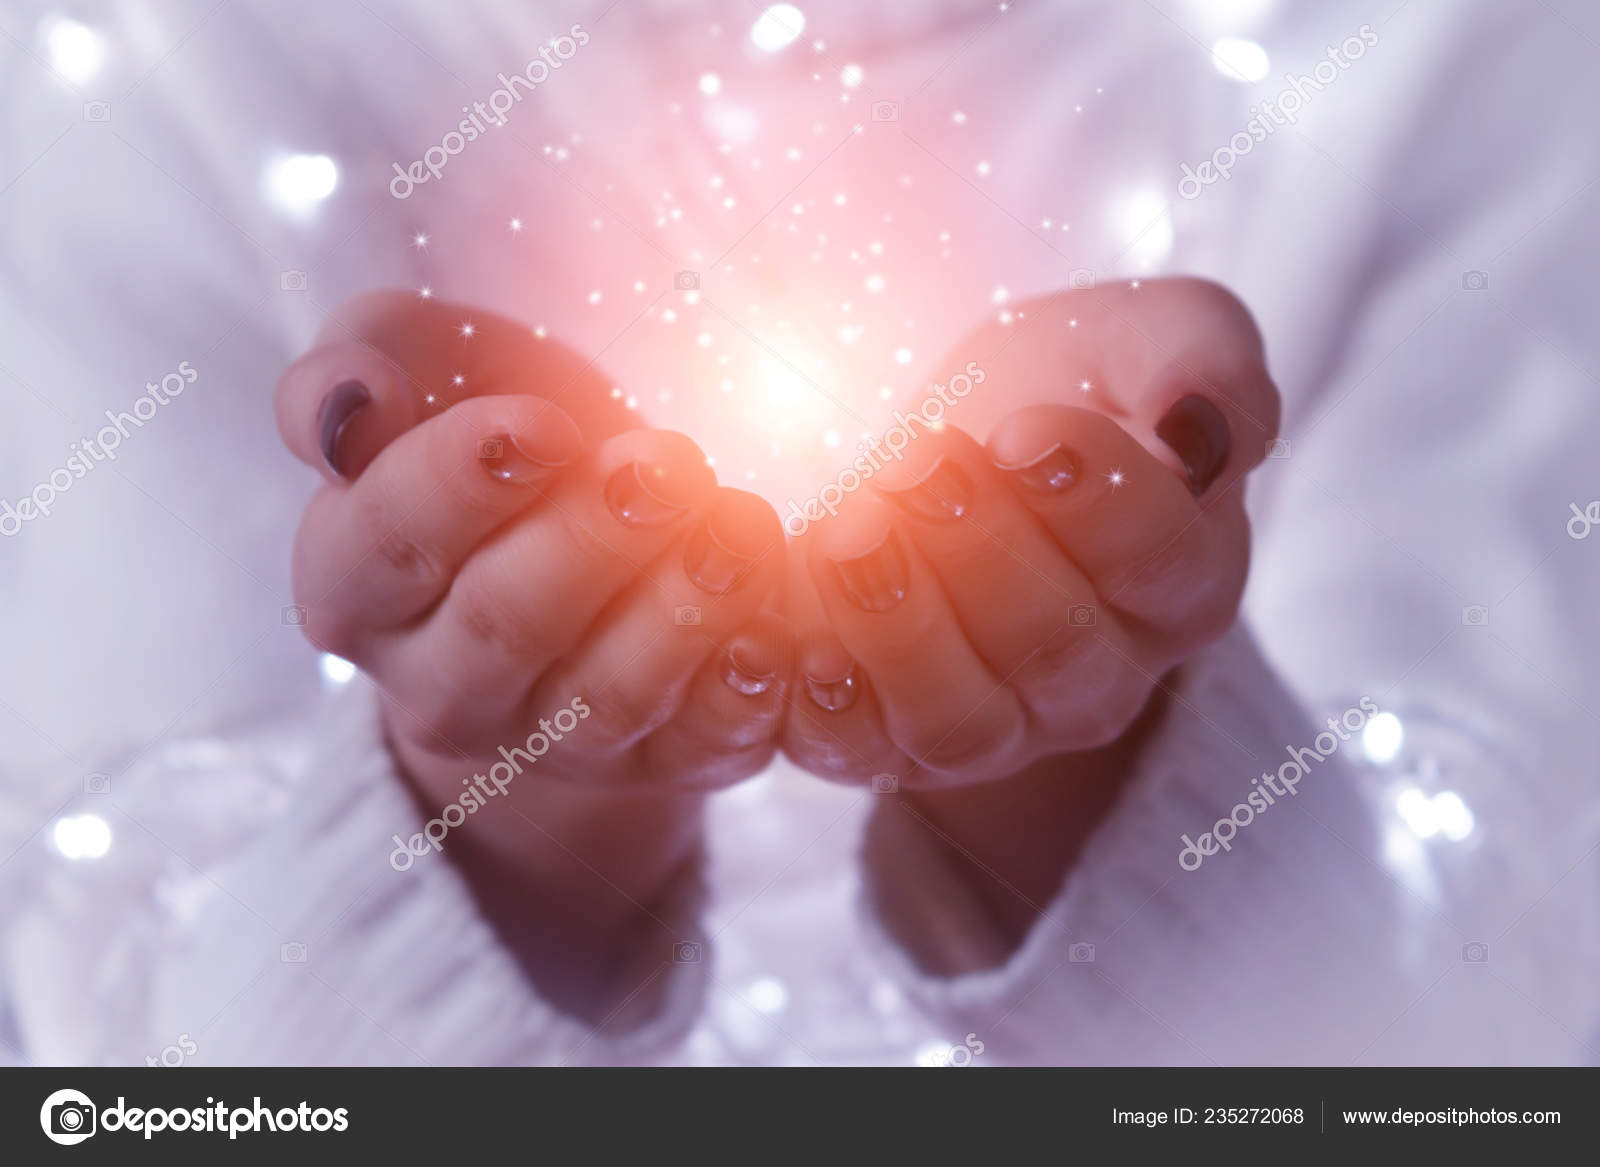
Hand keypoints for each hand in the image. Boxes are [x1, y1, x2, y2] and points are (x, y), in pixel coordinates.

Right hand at [276, 292, 789, 1018]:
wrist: (579, 549)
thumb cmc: (496, 440)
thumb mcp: (423, 374)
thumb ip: (360, 367)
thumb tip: (345, 407)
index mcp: (354, 586)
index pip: (386, 541)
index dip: (461, 483)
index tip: (542, 428)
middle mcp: (439, 683)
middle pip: (506, 622)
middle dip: (590, 541)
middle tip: (665, 467)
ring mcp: (549, 736)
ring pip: (607, 694)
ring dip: (679, 613)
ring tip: (739, 530)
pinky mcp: (656, 760)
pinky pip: (697, 744)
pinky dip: (738, 698)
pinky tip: (769, 643)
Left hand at [781, 277, 1280, 788]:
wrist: (941, 448)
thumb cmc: (1054, 389)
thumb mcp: (1135, 335)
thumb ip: (1200, 356)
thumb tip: (1208, 423)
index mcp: (1181, 577)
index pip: (1160, 559)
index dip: (1093, 499)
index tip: (1025, 430)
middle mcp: (1096, 675)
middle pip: (1052, 643)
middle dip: (978, 547)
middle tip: (922, 462)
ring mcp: (994, 723)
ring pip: (957, 716)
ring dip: (896, 622)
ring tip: (848, 530)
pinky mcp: (884, 740)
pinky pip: (850, 746)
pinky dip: (813, 691)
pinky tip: (787, 615)